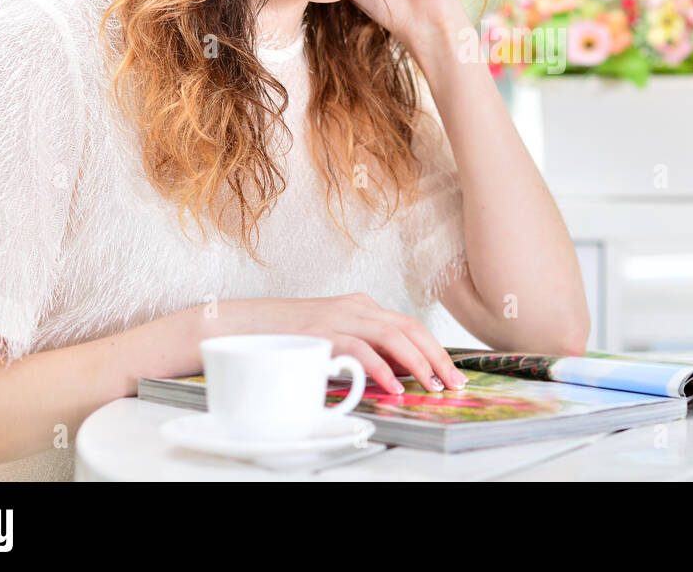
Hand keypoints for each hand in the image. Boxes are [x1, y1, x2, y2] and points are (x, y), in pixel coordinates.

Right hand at [203, 293, 467, 392]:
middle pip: (410, 328)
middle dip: (436, 357)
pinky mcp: (320, 333)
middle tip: (453, 382)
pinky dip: (380, 368)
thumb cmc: (288, 338)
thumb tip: (400, 372)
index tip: (451, 373)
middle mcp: (355, 307)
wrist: (239, 325)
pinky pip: (359, 349)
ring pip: (392, 336)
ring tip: (432, 385)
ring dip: (417, 363)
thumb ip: (364, 350)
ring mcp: (338, 318)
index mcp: (361, 307)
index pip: (410, 325)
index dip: (435, 349)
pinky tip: (393, 386)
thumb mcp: (333, 339)